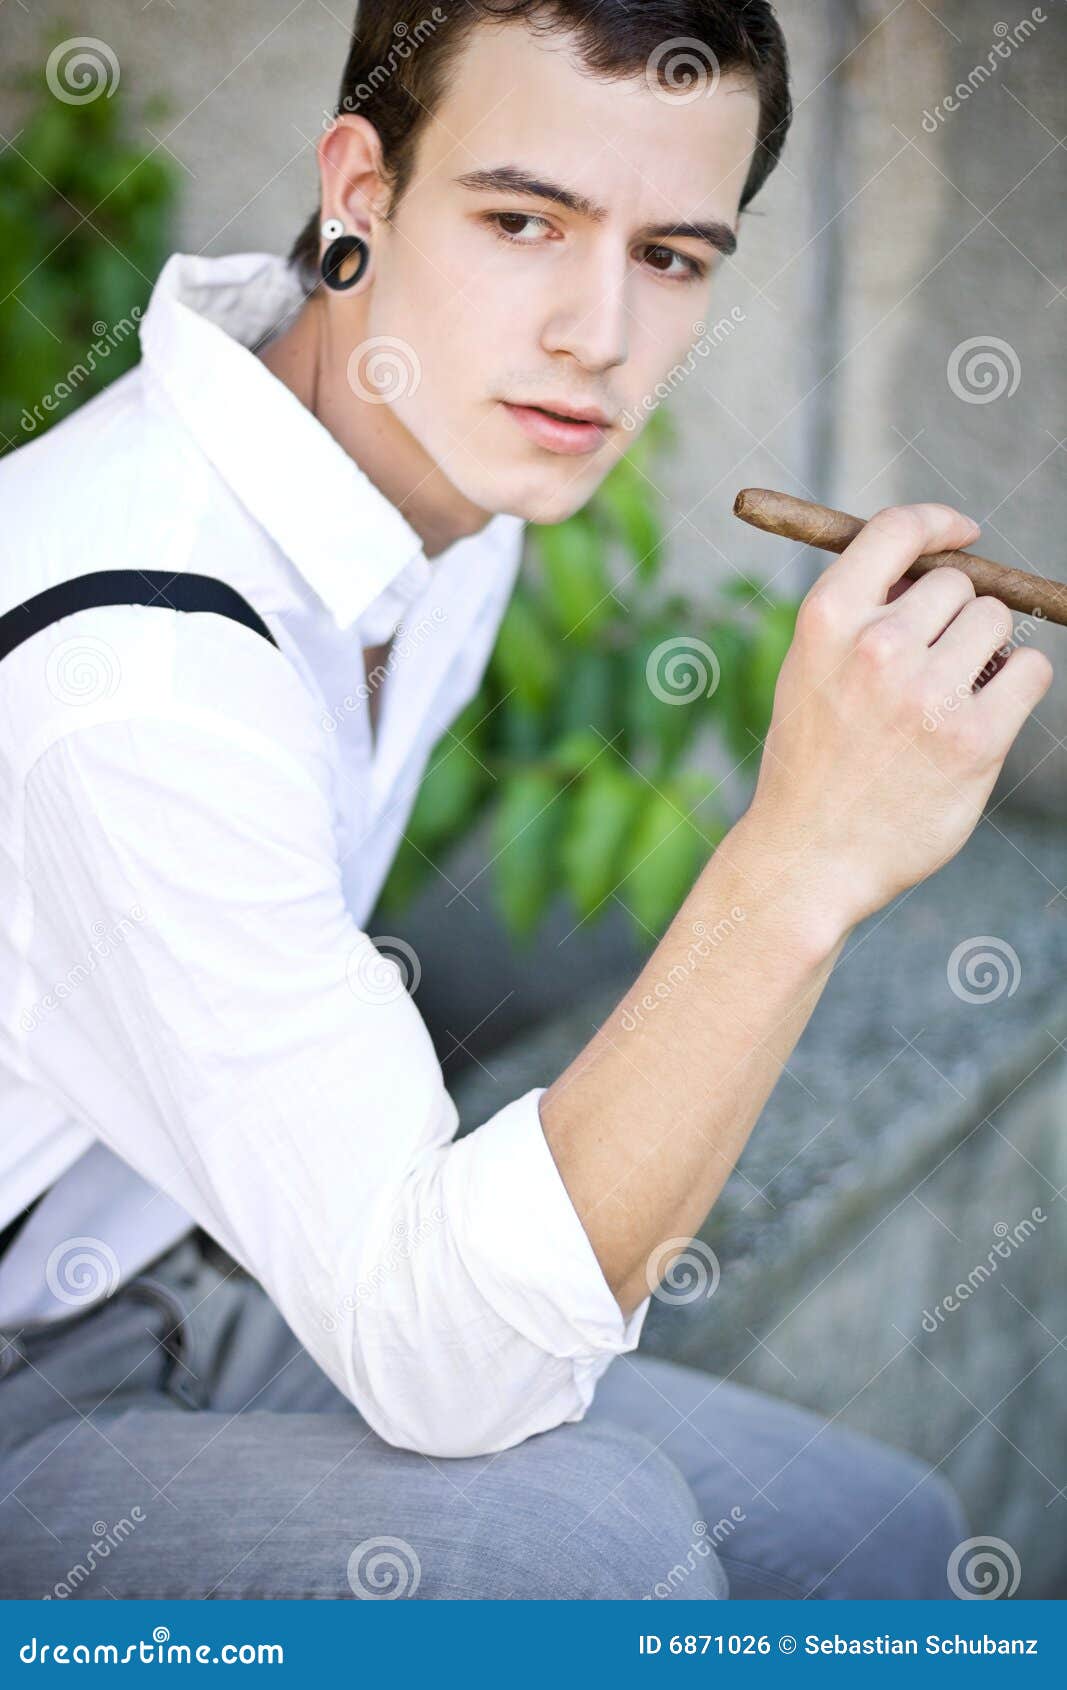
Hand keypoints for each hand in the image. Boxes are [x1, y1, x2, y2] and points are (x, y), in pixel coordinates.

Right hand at [744, 503, 1053, 932]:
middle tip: (933, 663)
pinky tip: (983, 714)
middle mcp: (879, 647)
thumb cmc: (812, 762)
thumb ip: (859, 615)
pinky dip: (1018, 686)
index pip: (898, 530)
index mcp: (828, 619)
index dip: (938, 523)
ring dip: (986, 650)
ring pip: (995, 622)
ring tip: (950, 695)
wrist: (809, 857)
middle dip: (952, 614)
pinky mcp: (975, 740)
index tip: (963, 533)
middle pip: (956, 584)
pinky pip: (1031, 672)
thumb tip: (932, 564)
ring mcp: (929, 694)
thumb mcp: (808, 671)